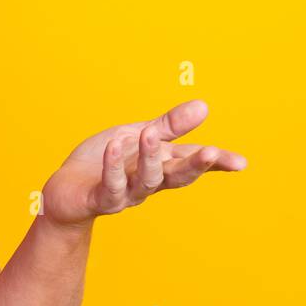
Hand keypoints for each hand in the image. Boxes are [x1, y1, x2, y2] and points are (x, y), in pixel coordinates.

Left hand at [41, 99, 246, 226]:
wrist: (65, 192)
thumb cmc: (102, 162)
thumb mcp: (137, 136)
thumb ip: (169, 126)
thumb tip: (204, 106)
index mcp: (160, 165)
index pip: (192, 162)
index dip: (216, 163)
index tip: (241, 163)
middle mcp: (148, 183)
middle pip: (176, 176)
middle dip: (194, 165)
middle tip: (212, 153)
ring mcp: (125, 193)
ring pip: (145, 180)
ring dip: (149, 157)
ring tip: (149, 133)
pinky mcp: (100, 200)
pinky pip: (110, 185)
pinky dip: (112, 166)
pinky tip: (114, 146)